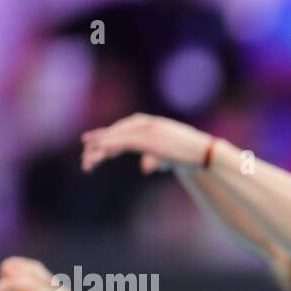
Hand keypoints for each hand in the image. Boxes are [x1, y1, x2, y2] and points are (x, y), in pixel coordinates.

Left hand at [81, 113, 212, 173]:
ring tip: (87, 161)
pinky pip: (124, 141)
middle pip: (114, 133)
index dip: (104, 138)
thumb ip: (154, 159)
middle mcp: (144, 123)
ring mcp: (146, 130)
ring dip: (99, 150)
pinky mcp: (148, 139)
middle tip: (84, 159)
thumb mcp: (167, 157)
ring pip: (116, 138)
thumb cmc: (188, 155)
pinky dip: (110, 145)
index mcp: (147, 124)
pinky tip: (99, 151)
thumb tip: (145, 167)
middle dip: (97, 146)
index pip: (120, 130)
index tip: (89, 146)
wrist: (205, 152)